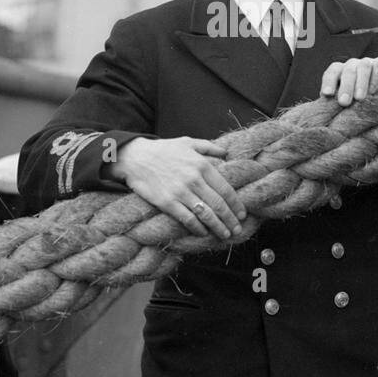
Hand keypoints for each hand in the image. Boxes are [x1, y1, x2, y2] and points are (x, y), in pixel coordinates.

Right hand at [111, 136, 245, 239]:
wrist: (135, 158)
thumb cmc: (163, 149)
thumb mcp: (188, 142)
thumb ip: (209, 147)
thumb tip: (226, 152)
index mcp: (202, 165)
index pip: (226, 189)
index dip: (236, 204)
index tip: (242, 214)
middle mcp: (194, 180)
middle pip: (219, 205)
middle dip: (231, 219)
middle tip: (237, 229)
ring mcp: (180, 192)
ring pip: (206, 214)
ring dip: (218, 227)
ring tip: (225, 234)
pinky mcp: (167, 203)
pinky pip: (187, 219)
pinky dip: (198, 228)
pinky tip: (203, 232)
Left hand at [320, 55, 377, 106]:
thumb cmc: (356, 103)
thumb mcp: (344, 104)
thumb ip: (335, 105)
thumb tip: (324, 114)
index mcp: (339, 72)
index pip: (332, 73)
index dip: (329, 82)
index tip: (327, 94)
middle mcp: (352, 65)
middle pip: (348, 71)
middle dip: (346, 87)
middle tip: (344, 102)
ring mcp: (367, 62)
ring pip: (363, 66)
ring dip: (361, 83)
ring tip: (359, 98)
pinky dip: (376, 77)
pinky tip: (373, 91)